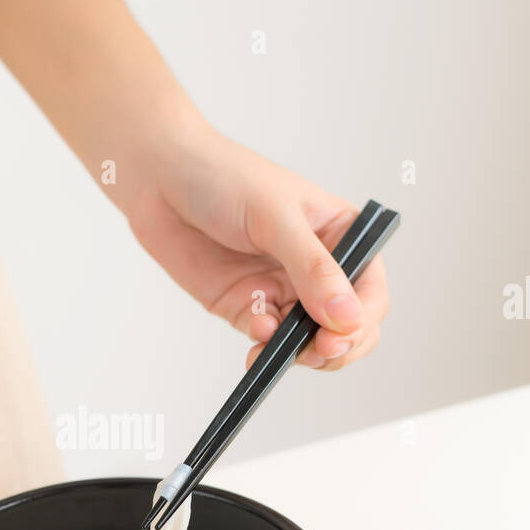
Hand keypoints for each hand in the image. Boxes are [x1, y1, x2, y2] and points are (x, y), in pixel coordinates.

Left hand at [0, 0, 387, 369]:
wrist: (158, 179)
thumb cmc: (223, 177)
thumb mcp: (275, 217)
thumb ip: (312, 269)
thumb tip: (347, 317)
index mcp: (340, 235)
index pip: (370, 288)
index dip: (363, 318)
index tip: (340, 335)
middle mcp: (316, 267)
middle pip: (348, 325)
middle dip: (339, 346)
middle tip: (318, 352)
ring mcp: (281, 289)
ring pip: (309, 341)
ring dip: (299, 352)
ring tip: (279, 348)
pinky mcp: (247, 306)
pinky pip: (268, 339)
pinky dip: (265, 345)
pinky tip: (254, 333)